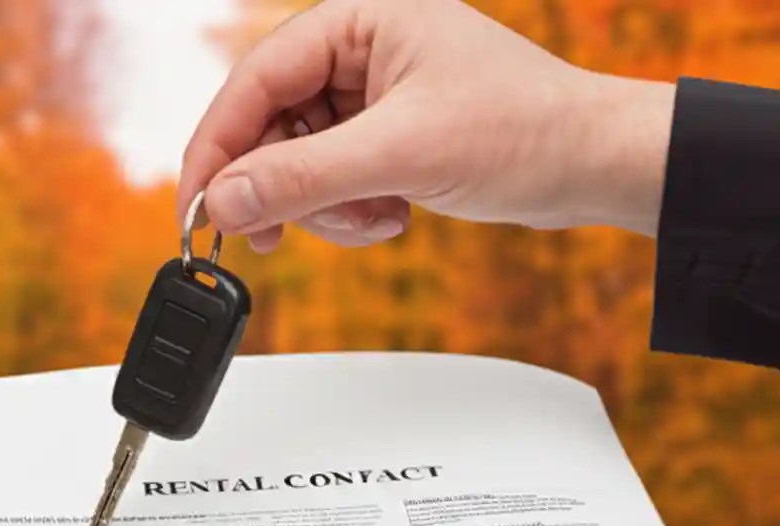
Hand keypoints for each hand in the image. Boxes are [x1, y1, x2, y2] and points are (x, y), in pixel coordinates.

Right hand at [177, 0, 675, 252]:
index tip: (196, 208)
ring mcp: (370, 96)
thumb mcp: (403, 153)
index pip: (255, 81)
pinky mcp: (383, 137)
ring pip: (295, 163)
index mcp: (358, 20)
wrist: (596, 164)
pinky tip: (393, 217)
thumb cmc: (526, 130)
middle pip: (268, 125)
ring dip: (324, 207)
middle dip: (277, 187)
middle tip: (270, 237)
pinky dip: (349, 212)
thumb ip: (304, 176)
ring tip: (376, 219)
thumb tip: (224, 199)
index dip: (217, 147)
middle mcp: (358, 51)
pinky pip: (329, 181)